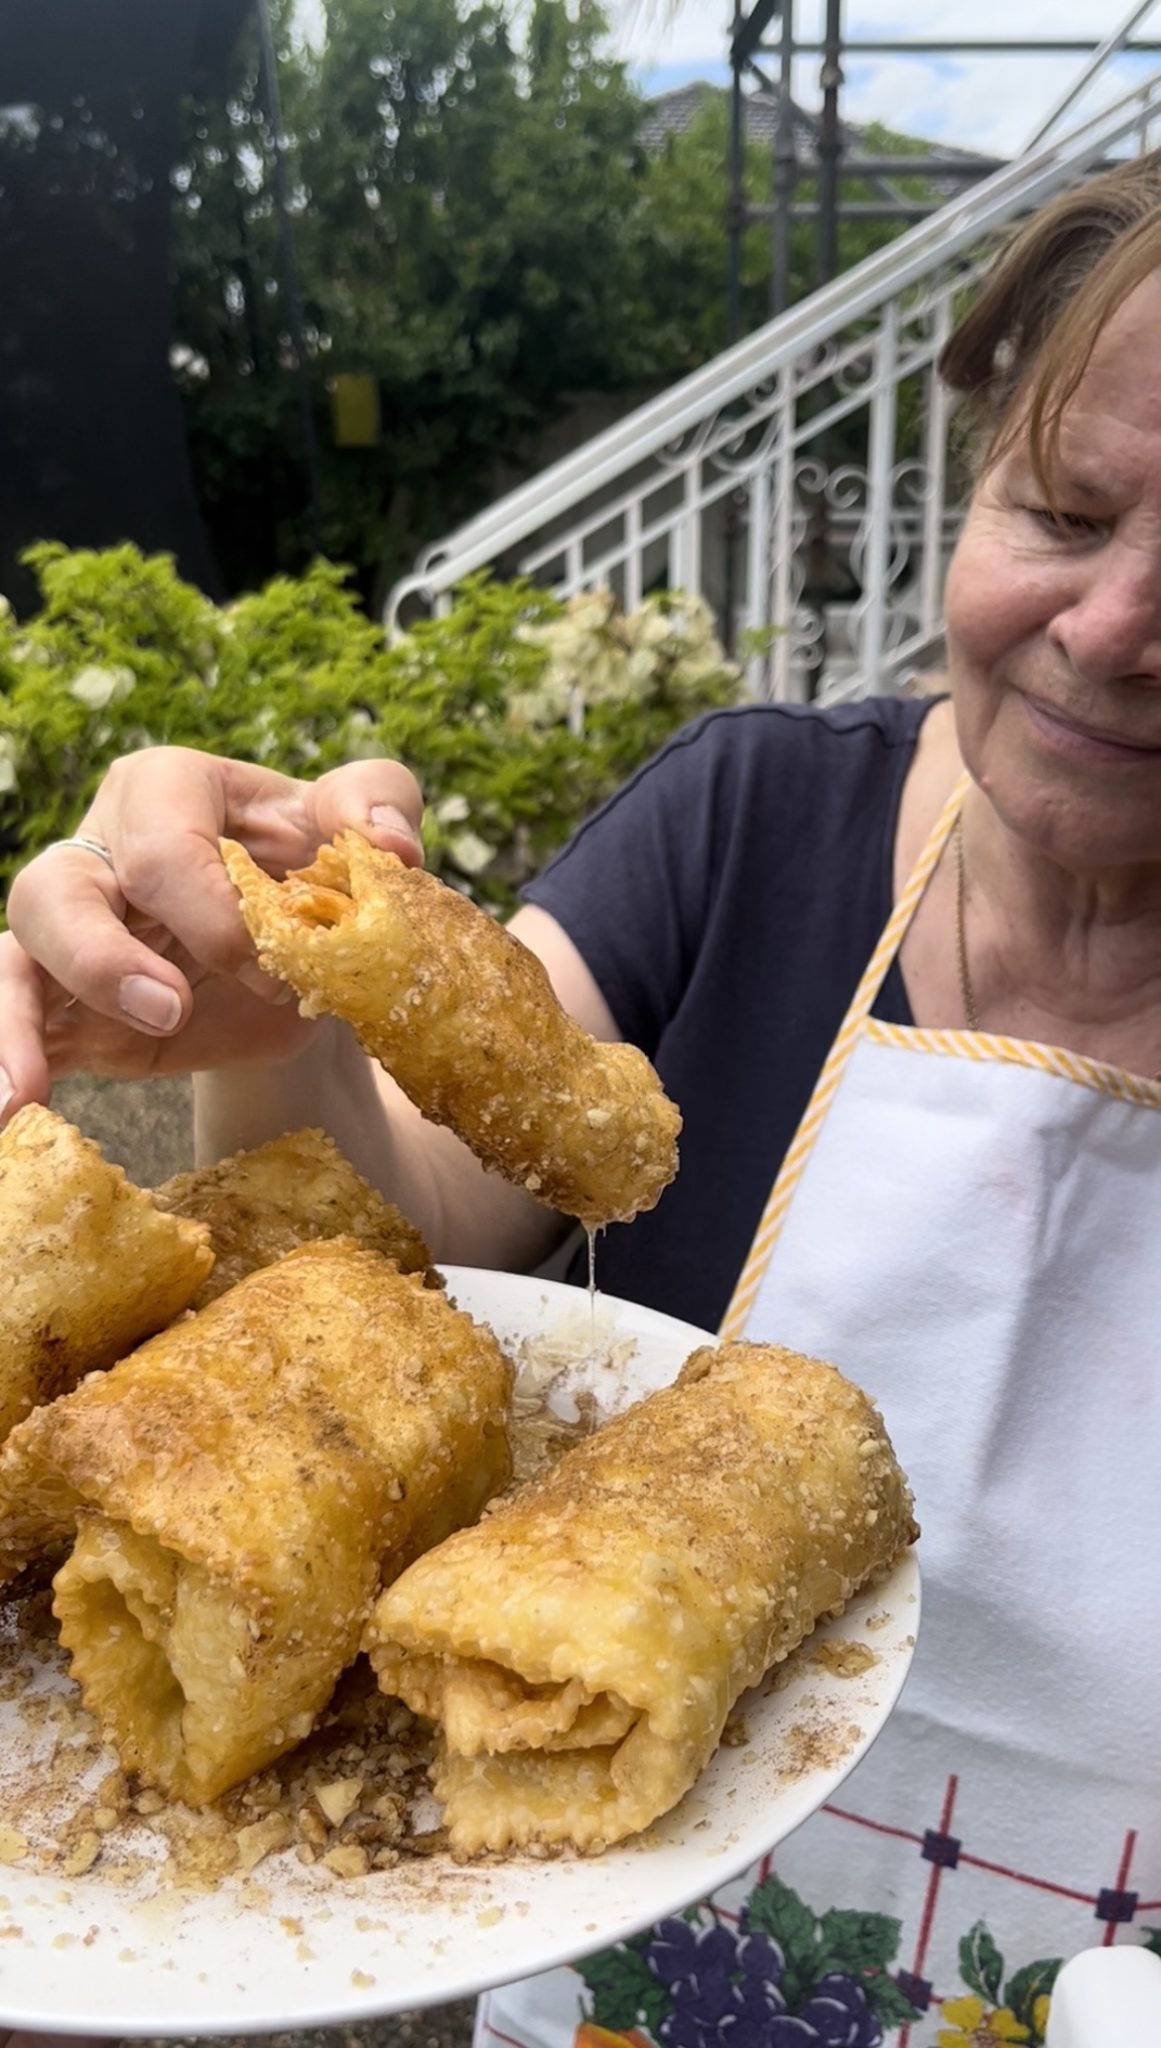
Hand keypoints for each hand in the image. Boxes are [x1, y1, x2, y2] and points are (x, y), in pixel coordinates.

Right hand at [0, 747, 423, 1117]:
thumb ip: (375, 804)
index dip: (218, 915)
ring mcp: (66, 932)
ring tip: (25, 1095)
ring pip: (13, 961)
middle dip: (108, 960)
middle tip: (172, 1013)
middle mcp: (97, 853)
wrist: (299, 962)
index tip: (279, 974)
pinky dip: (7, 1063)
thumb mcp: (347, 831)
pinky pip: (13, 1023)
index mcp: (165, 792)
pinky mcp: (61, 1005)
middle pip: (58, 891)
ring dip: (15, 1024)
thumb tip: (394, 843)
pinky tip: (15, 1113)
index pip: (163, 845)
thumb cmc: (312, 874)